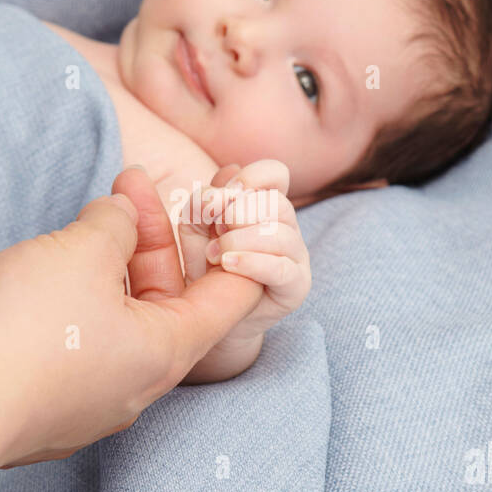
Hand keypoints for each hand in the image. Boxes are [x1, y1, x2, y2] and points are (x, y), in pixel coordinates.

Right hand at [0, 166, 263, 491]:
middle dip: (153, 237)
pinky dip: (82, 300)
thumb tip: (122, 214)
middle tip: (129, 184)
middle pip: (169, 302)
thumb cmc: (25, 332)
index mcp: (167, 352)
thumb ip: (114, 224)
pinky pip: (82, 345)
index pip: (232, 297)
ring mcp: (93, 402)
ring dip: (112, 266)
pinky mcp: (49, 407)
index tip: (230, 208)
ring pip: (121, 321)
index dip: (237, 245)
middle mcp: (139, 385)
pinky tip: (50, 271)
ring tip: (88, 217)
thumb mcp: (81, 252)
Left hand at [178, 160, 311, 382]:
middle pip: (277, 203)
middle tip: (213, 230)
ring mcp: (295, 257)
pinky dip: (253, 262)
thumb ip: (204, 202)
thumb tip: (229, 171)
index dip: (251, 178)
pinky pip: (282, 267)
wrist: (212, 320)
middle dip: (239, 212)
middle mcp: (286, 227)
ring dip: (241, 239)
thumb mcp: (195, 229)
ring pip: (282, 233)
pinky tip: (228, 264)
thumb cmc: (205, 269)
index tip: (223, 195)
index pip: (275, 173)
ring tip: (214, 255)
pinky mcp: (296, 287)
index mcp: (265, 205)